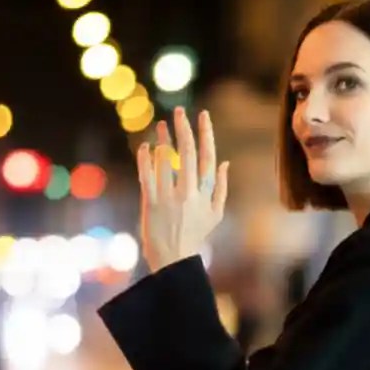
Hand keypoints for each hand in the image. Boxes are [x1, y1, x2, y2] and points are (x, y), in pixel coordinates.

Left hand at [137, 107, 230, 272]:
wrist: (173, 258)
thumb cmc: (196, 234)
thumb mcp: (216, 213)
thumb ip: (221, 187)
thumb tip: (224, 162)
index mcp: (206, 194)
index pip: (209, 156)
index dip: (206, 133)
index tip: (202, 115)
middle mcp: (189, 193)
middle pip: (188, 153)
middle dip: (184, 128)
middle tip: (180, 111)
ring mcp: (168, 198)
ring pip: (166, 160)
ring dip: (164, 139)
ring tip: (161, 125)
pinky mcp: (150, 203)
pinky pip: (146, 175)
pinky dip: (145, 158)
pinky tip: (145, 145)